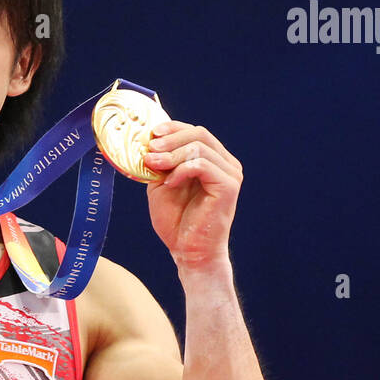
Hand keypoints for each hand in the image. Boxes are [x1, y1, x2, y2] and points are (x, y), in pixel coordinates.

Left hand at [141, 120, 242, 270]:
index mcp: (213, 160)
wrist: (188, 251)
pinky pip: (202, 165)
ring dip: (171, 154)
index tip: (151, 134)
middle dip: (170, 138)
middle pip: (199, 134)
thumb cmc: (177, 220)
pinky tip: (169, 184)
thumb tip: (149, 142)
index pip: (195, 132)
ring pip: (199, 147)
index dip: (172, 128)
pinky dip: (181, 170)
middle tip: (150, 148)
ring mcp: (230, 174)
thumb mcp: (161, 184)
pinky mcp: (229, 186)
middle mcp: (226, 164)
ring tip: (153, 165)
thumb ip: (160, 163)